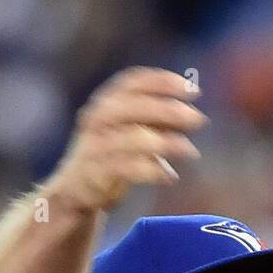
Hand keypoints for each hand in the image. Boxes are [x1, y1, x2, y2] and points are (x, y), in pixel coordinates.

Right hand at [46, 66, 206, 213]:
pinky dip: (153, 171)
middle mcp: (97, 118)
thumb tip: (191, 114)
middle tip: (199, 120)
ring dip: (167, 143)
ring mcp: (94, 146)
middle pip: (135, 105)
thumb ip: (154, 119)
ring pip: (133, 138)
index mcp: (105, 101)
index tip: (193, 91)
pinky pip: (128, 168)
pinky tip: (170, 177)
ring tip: (191, 152)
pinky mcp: (95, 173)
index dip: (164, 82)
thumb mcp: (129, 129)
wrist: (74, 191)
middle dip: (169, 110)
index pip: (134, 81)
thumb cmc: (109, 155)